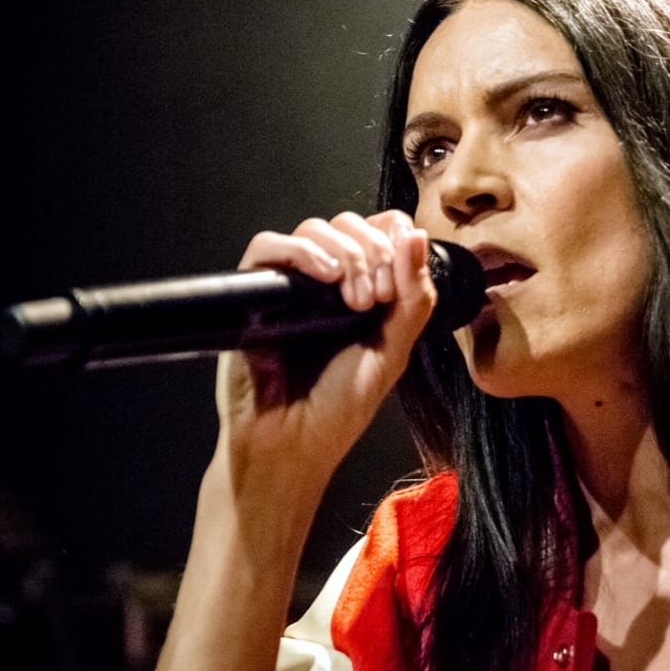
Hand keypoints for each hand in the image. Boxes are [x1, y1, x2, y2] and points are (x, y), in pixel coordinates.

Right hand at [213, 210, 435, 490]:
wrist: (291, 446)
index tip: (396, 281)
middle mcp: (325, 284)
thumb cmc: (337, 409)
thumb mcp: (392, 353)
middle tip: (373, 299)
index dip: (392, 240)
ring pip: (313, 229)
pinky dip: (299, 250)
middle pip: (348, 224)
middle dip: (371, 252)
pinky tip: (323, 277)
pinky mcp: (252, 293)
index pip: (379, 231)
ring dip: (343, 253)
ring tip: (352, 298)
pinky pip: (266, 246)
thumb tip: (417, 236)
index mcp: (362, 292)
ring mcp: (289, 286)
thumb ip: (413, 298)